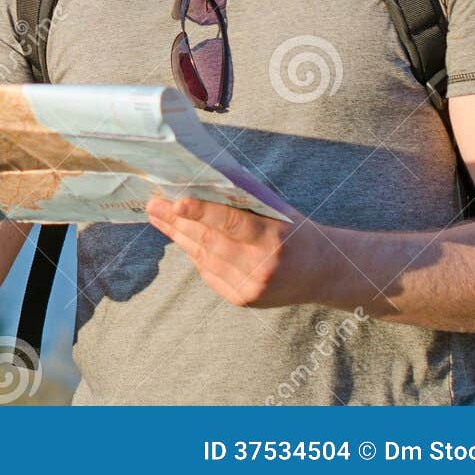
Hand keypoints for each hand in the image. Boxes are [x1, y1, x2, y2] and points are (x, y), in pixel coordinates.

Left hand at [145, 194, 341, 309]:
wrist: (322, 272)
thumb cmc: (294, 230)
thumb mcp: (276, 209)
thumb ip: (242, 196)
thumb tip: (201, 175)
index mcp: (273, 237)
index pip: (232, 222)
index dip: (202, 212)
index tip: (176, 202)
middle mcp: (261, 266)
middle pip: (209, 241)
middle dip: (177, 221)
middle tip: (153, 203)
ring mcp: (251, 287)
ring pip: (203, 257)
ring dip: (178, 235)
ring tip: (158, 215)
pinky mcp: (242, 300)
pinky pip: (208, 273)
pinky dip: (194, 253)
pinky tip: (181, 236)